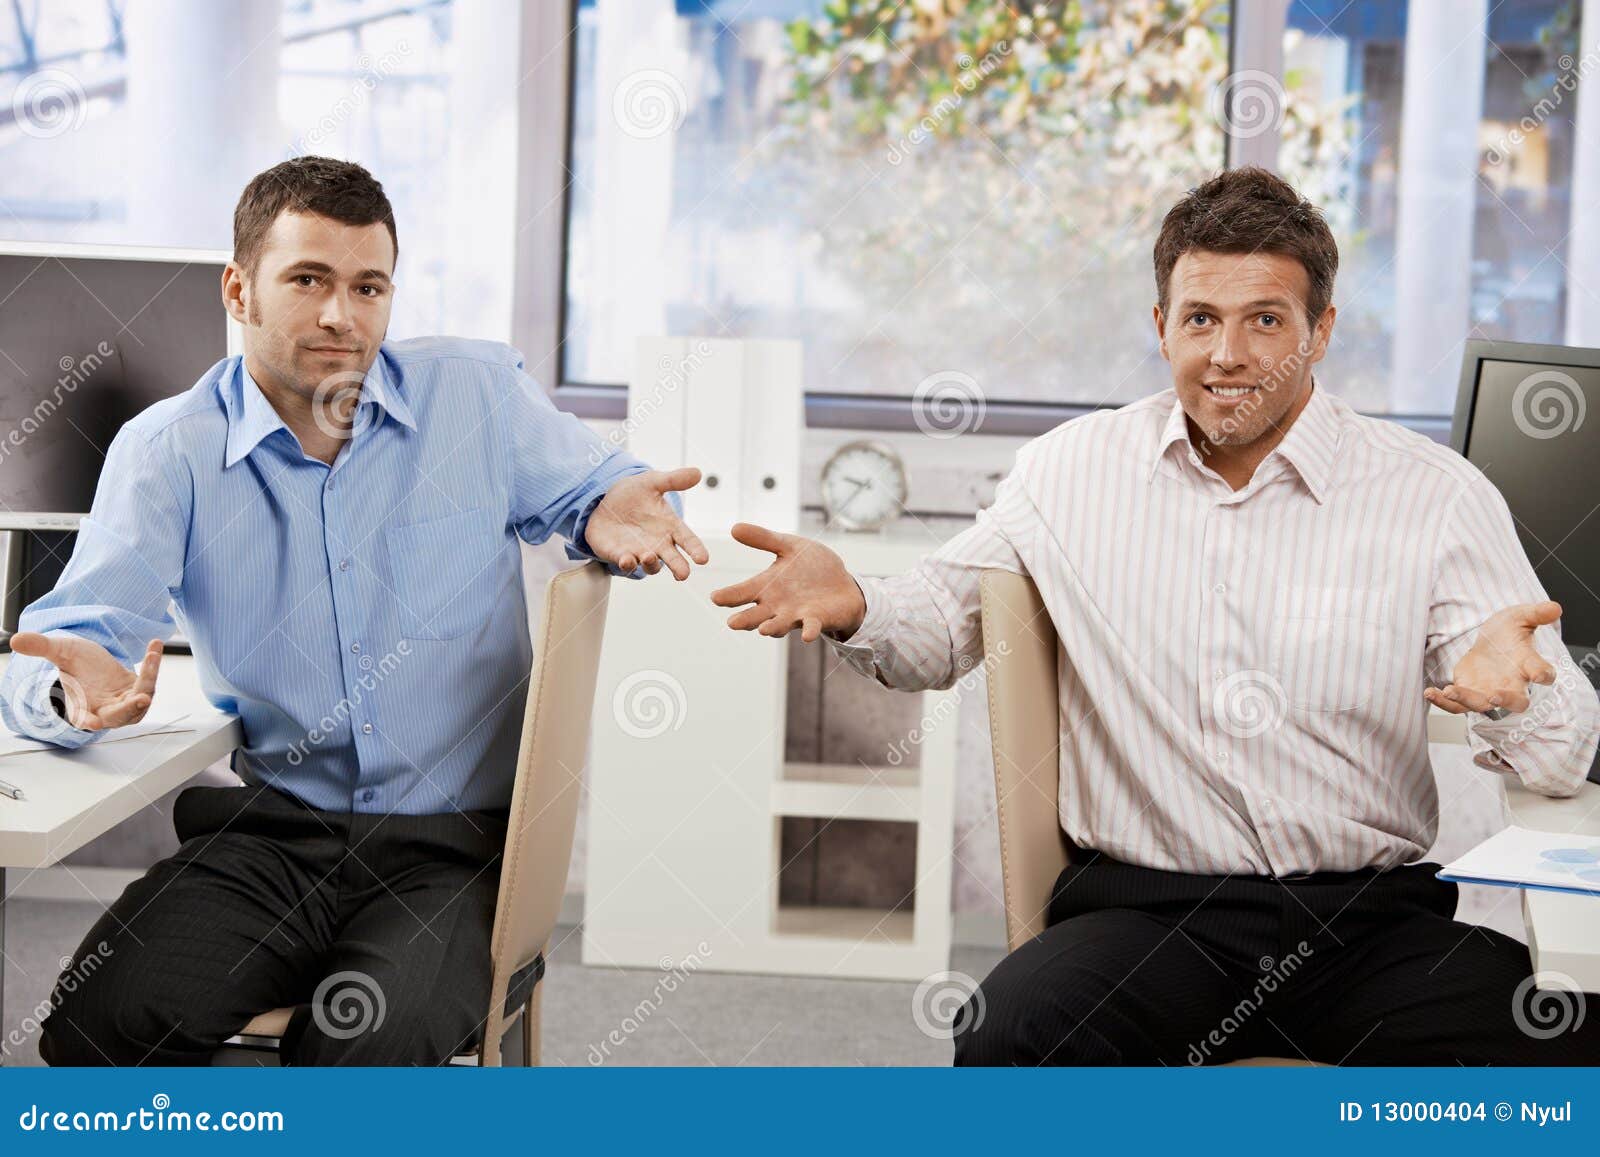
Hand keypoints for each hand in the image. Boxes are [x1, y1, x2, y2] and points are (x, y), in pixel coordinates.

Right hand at [9, 632, 163, 730]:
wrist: (94, 662)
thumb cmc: (75, 663)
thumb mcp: (59, 652)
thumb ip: (41, 648)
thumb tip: (15, 640)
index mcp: (80, 707)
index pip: (82, 719)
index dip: (86, 721)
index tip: (91, 723)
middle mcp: (104, 711)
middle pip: (119, 716)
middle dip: (129, 708)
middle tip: (141, 697)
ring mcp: (124, 704)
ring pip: (139, 699)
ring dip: (148, 678)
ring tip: (152, 656)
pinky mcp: (139, 692)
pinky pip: (149, 682)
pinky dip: (153, 665)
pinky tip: (154, 644)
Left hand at [584, 467, 708, 579]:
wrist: (603, 501)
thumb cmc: (634, 494)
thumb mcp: (652, 483)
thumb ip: (673, 480)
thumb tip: (697, 472)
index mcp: (670, 526)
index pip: (688, 540)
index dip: (696, 549)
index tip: (703, 559)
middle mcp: (658, 543)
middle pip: (673, 559)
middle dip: (679, 567)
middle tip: (683, 574)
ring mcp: (640, 552)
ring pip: (651, 566)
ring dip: (651, 564)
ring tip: (649, 556)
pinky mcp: (620, 555)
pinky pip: (626, 564)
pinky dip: (627, 564)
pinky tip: (627, 560)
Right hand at [709, 523, 865, 642]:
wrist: (842, 583)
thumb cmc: (811, 566)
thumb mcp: (789, 546)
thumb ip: (764, 539)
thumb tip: (734, 527)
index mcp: (767, 586)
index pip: (742, 592)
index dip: (728, 596)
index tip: (715, 597)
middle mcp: (777, 605)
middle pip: (756, 615)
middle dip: (745, 620)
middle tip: (732, 623)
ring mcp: (796, 614)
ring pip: (779, 624)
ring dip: (772, 627)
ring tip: (763, 630)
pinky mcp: (816, 619)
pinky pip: (810, 627)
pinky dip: (808, 631)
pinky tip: (806, 635)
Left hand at [1424, 601, 1559, 715]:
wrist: (1488, 642)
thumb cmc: (1508, 632)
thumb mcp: (1519, 617)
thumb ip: (1536, 613)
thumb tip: (1554, 607)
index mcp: (1528, 664)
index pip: (1543, 673)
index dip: (1544, 675)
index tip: (1540, 675)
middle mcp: (1512, 684)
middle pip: (1517, 702)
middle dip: (1507, 701)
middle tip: (1495, 695)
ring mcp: (1489, 691)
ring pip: (1483, 705)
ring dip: (1467, 700)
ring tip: (1450, 690)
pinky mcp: (1468, 692)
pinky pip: (1457, 706)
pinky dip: (1443, 703)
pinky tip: (1430, 693)